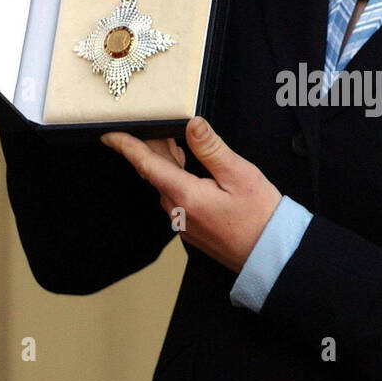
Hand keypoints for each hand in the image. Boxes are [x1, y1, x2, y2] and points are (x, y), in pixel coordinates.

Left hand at [100, 117, 282, 273]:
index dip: (126, 147)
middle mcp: (177, 212)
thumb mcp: (239, 175)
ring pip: (167, 185)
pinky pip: (177, 199)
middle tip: (158, 124)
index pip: (147, 165)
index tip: (110, 135)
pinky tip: (190, 170)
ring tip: (177, 141)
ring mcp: (183, 223)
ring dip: (169, 163)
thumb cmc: (260, 217)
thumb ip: (211, 149)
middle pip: (156, 173)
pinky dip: (178, 180)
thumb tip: (192, 125)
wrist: (271, 256)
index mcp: (185, 196)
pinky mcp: (192, 229)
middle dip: (154, 148)